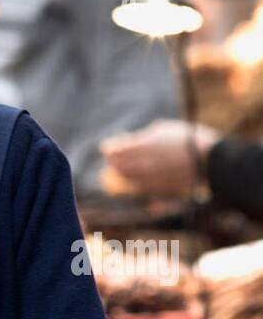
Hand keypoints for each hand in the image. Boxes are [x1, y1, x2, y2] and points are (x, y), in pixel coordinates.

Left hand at [100, 119, 221, 196]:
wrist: (209, 160)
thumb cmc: (187, 139)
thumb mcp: (162, 130)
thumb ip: (141, 138)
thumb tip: (127, 142)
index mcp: (142, 146)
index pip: (111, 151)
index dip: (109, 147)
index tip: (110, 144)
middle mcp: (142, 164)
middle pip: (116, 165)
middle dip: (113, 159)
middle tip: (115, 154)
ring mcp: (149, 177)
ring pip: (125, 177)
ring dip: (122, 169)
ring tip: (126, 163)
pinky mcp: (157, 188)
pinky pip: (138, 184)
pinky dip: (134, 178)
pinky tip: (139, 172)